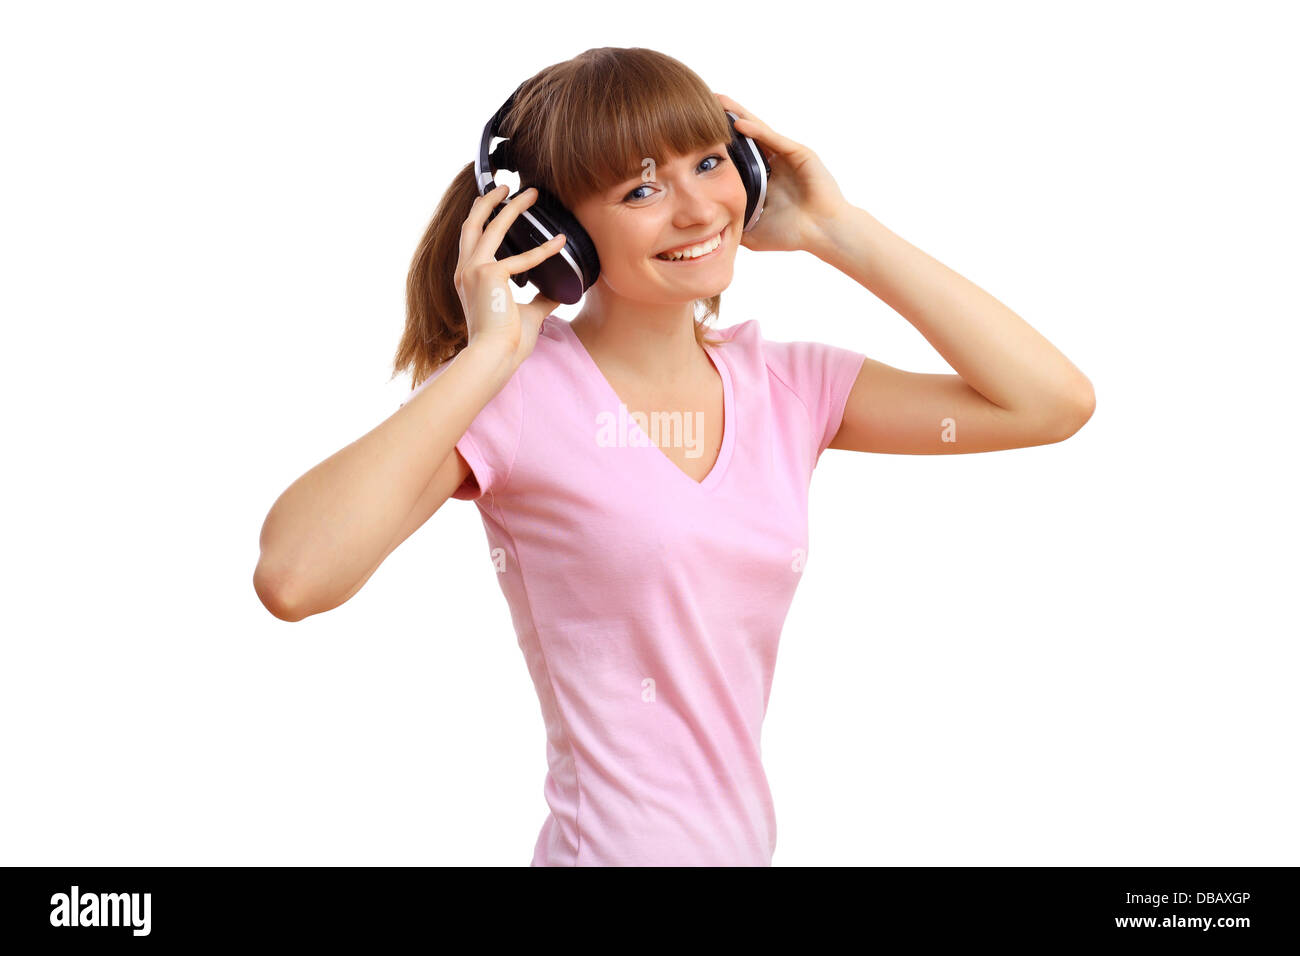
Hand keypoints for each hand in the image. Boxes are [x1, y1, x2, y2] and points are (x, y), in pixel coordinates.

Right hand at [454, 184, 567, 367]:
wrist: (494, 358)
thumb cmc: (506, 342)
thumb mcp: (526, 314)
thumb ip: (541, 299)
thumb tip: (560, 292)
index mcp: (468, 279)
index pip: (472, 240)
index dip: (482, 218)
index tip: (495, 203)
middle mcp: (466, 271)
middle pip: (473, 223)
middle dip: (490, 200)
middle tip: (509, 184)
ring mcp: (474, 271)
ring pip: (492, 227)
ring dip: (512, 207)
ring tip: (532, 194)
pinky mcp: (489, 275)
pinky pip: (522, 258)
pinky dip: (544, 250)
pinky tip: (561, 241)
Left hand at [715, 93, 852, 254]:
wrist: (823, 232)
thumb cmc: (793, 234)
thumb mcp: (754, 232)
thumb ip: (734, 226)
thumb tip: (707, 231)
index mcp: (762, 179)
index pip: (736, 157)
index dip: (718, 145)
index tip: (694, 136)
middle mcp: (773, 164)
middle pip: (744, 137)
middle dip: (724, 122)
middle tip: (700, 107)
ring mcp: (785, 157)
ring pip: (758, 131)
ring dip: (738, 115)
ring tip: (717, 102)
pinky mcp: (798, 153)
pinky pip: (773, 139)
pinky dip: (757, 130)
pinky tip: (739, 122)